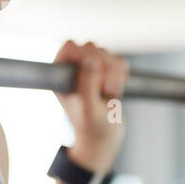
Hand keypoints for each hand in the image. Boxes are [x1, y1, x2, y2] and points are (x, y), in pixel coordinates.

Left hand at [52, 40, 128, 171]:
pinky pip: (120, 62)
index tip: (94, 72)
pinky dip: (122, 76)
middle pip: (92, 48)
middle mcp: (74, 68)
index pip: (70, 46)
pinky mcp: (108, 71)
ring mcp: (91, 68)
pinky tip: (114, 92)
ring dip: (114, 75)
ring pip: (108, 53)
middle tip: (102, 90)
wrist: (104, 137)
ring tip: (107, 95)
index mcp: (62, 74)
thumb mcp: (88, 109)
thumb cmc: (91, 127)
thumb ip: (87, 84)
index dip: (84, 55)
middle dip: (103, 68)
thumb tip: (90, 59)